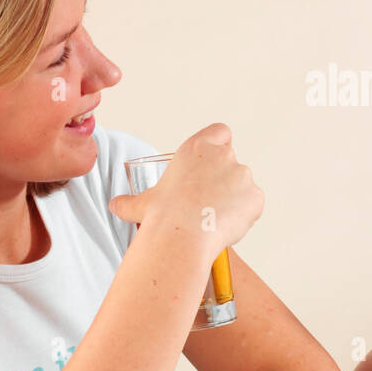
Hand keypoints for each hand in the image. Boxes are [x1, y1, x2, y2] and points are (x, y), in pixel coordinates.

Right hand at [109, 123, 264, 252]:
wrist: (182, 237)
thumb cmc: (162, 217)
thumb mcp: (141, 204)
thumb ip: (129, 202)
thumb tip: (115, 205)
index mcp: (198, 148)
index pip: (220, 132)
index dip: (219, 145)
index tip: (211, 163)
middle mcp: (224, 156)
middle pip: (231, 162)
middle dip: (223, 180)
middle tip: (206, 202)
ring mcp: (243, 175)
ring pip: (243, 185)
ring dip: (234, 199)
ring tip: (212, 219)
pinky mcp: (255, 196)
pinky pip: (253, 204)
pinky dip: (244, 215)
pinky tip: (225, 226)